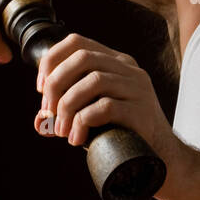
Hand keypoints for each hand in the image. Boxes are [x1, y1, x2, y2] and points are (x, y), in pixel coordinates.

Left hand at [34, 33, 178, 162]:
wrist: (159, 156)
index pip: (77, 42)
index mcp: (115, 62)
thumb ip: (68, 111)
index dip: (52, 61)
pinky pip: (105, 107)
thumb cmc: (123, 133)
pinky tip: (77, 138)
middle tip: (48, 112)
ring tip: (62, 130)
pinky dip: (83, 122)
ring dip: (68, 106)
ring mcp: (137, 88)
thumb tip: (40, 121)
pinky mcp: (141, 110)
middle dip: (56, 84)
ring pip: (93, 81)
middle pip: (82, 58)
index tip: (42, 88)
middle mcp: (128, 69)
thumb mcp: (93, 114)